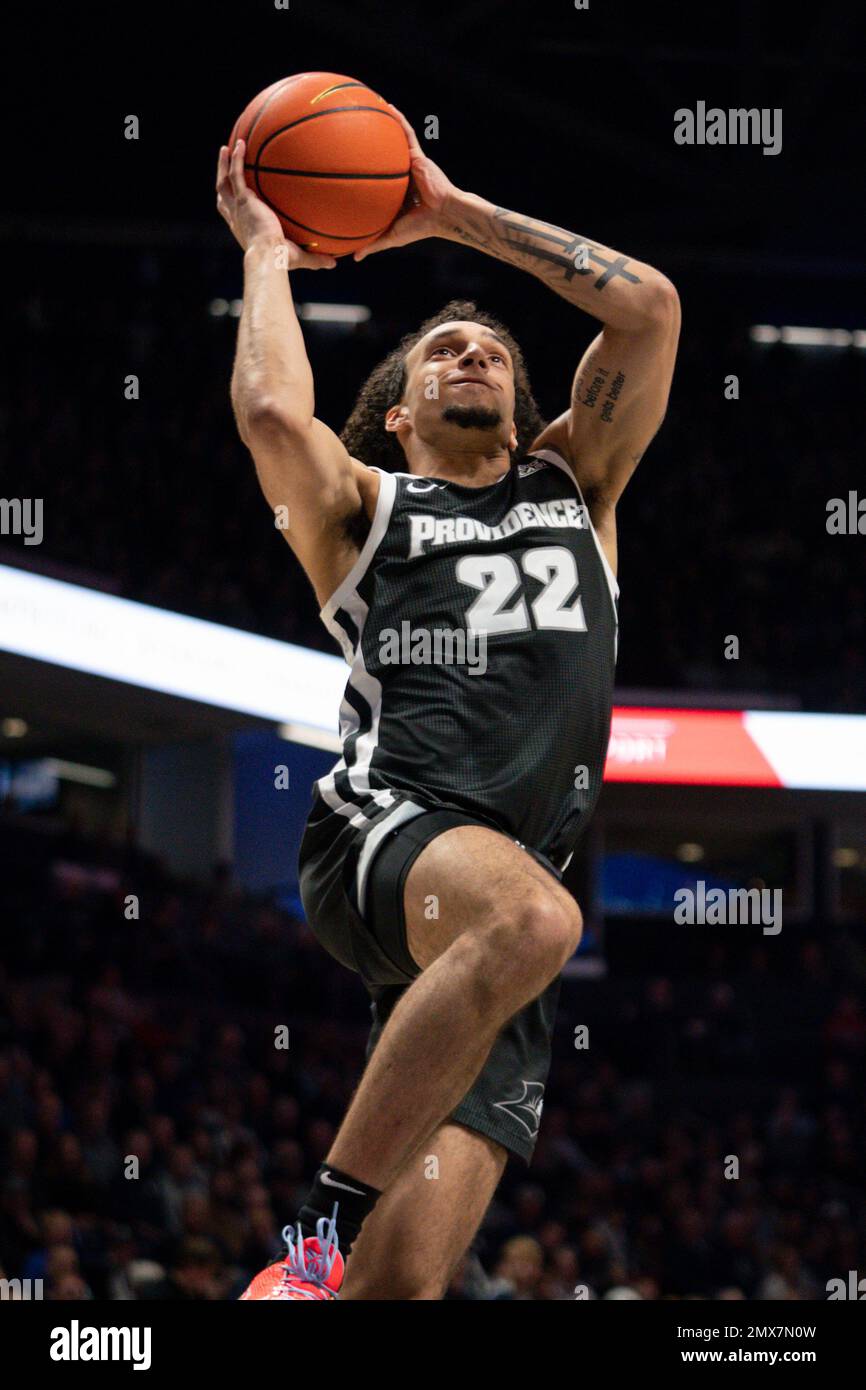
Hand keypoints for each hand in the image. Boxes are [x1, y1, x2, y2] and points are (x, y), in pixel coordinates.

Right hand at [216, 141, 336, 268]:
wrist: (269, 256)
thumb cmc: (280, 261)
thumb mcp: (298, 257)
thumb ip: (315, 258)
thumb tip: (333, 263)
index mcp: (244, 228)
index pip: (233, 213)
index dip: (232, 202)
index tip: (236, 194)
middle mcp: (237, 217)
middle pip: (224, 194)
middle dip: (222, 178)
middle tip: (225, 164)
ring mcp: (239, 208)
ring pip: (224, 182)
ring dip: (223, 164)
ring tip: (226, 149)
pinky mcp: (244, 200)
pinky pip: (237, 175)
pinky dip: (237, 160)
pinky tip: (241, 144)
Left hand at [353, 105, 458, 260]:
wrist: (444, 215)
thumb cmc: (421, 227)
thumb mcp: (393, 236)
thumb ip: (373, 244)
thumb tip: (352, 258)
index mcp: (394, 193)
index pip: (376, 181)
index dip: (363, 174)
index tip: (343, 168)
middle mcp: (400, 176)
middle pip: (381, 158)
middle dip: (368, 146)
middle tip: (348, 136)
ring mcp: (409, 164)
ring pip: (392, 142)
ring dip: (382, 126)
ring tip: (365, 110)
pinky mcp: (417, 156)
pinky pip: (407, 134)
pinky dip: (398, 120)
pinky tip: (388, 106)